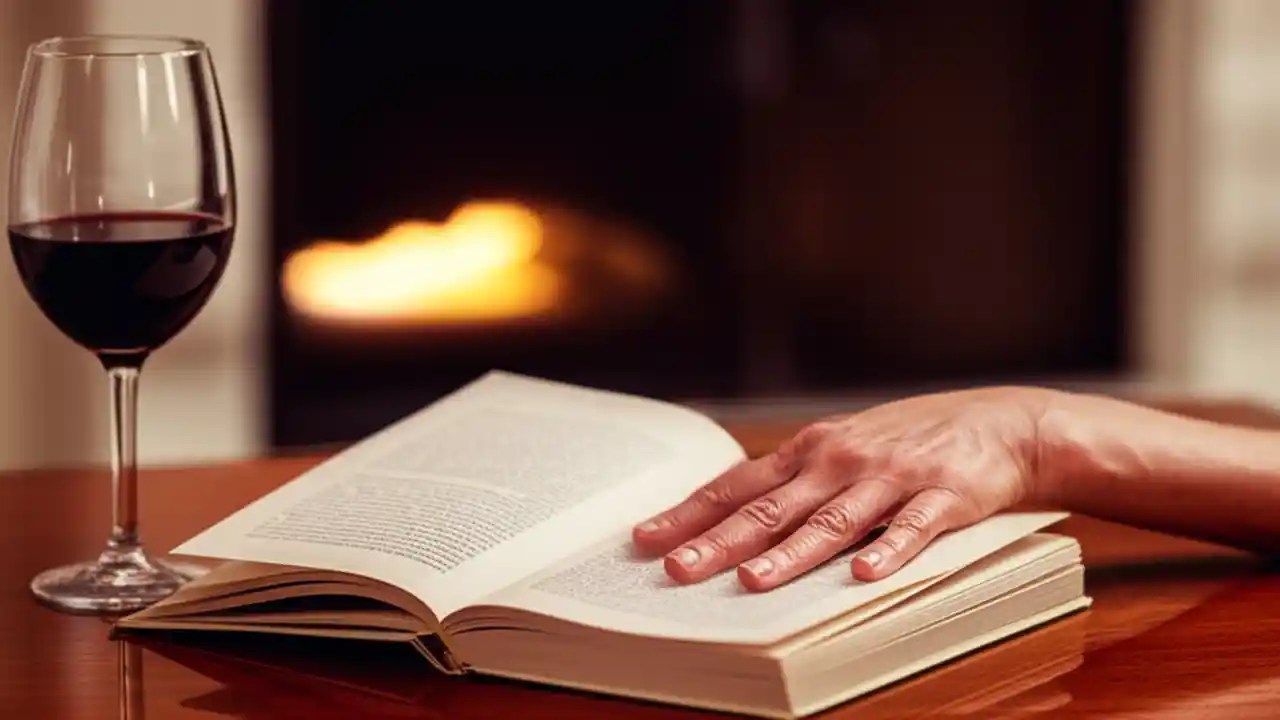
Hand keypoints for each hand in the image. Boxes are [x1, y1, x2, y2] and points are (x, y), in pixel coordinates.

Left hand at [633, 387, 1052, 590]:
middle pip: (772, 509)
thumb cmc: (910, 440)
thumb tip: (729, 509)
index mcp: (812, 452)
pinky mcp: (944, 495)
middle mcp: (841, 461)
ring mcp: (891, 478)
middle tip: (679, 570)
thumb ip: (793, 479)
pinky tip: (865, 575)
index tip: (646, 539)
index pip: (738, 487)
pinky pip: (915, 528)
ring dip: (792, 553)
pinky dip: (890, 549)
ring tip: (755, 582)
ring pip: (834, 520)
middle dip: (720, 541)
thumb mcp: (843, 447)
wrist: (1001, 424)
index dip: (690, 514)